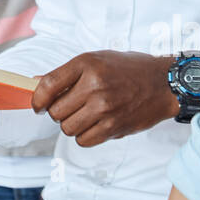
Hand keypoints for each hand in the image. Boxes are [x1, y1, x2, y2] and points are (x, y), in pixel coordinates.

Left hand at [32, 51, 178, 146]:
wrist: (163, 83)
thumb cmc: (129, 69)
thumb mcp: (96, 59)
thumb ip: (67, 73)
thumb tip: (36, 82)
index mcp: (87, 64)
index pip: (48, 85)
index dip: (37, 99)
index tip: (38, 106)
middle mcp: (94, 85)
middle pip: (56, 111)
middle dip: (58, 112)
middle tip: (69, 108)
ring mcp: (104, 107)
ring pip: (68, 128)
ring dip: (71, 125)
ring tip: (84, 115)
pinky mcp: (114, 126)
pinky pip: (84, 140)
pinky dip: (85, 136)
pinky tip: (94, 125)